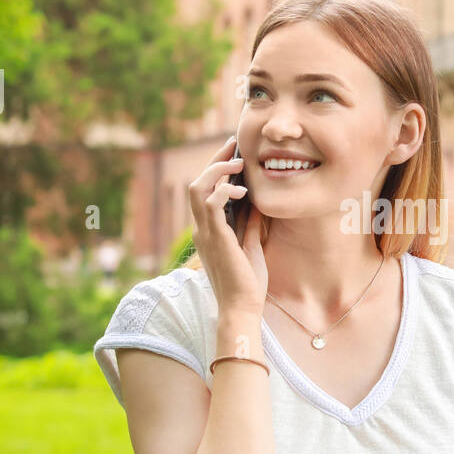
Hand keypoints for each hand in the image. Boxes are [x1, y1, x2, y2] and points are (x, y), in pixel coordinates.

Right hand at [188, 136, 267, 315]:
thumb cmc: (247, 283)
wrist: (243, 307)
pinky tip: (241, 190)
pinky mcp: (215, 238)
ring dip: (217, 171)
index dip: (217, 169)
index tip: (235, 153)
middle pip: (197, 183)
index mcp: (209, 230)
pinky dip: (223, 190)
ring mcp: (205, 233)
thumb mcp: (251, 245)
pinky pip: (210, 203)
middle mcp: (202, 228)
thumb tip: (255, 202)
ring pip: (198, 188)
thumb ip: (249, 223)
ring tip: (239, 164)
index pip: (205, 191)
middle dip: (215, 161)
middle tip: (234, 145)